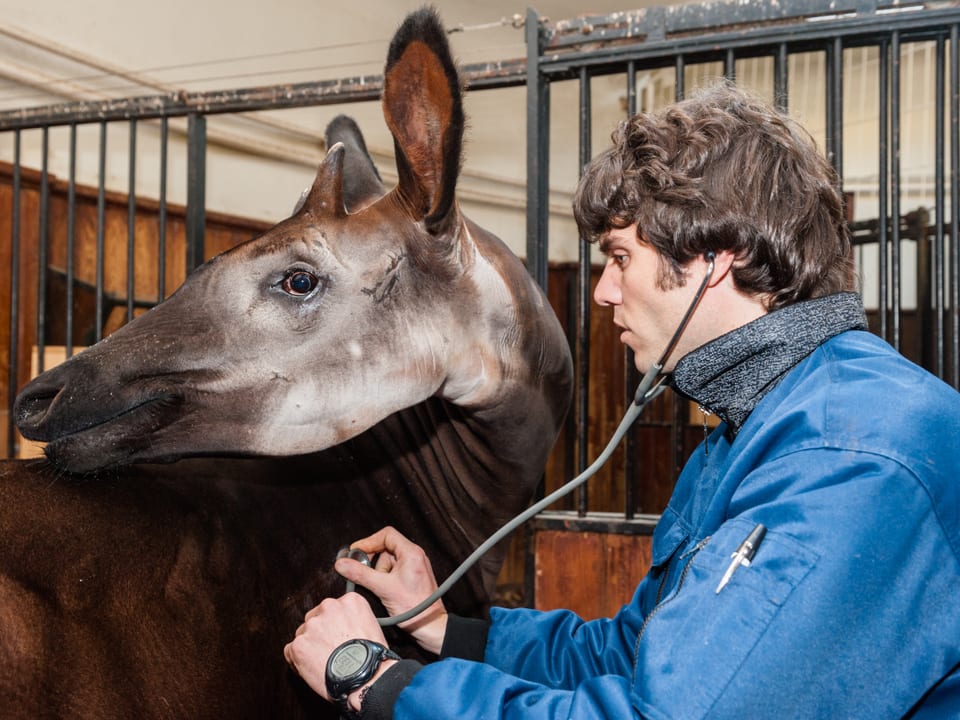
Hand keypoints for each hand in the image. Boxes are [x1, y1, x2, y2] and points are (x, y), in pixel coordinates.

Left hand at [284, 592, 395, 709]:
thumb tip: (340, 627)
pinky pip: (291, 651)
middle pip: (315, 618)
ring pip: (302, 634)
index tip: (337, 635)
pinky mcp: (298, 645)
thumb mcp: (370, 625)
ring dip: (309, 646)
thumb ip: (351, 619)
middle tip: (330, 650)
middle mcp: (328, 607)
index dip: (333, 625)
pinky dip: (298, 661)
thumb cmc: (372, 657)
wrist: (365, 677)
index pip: (331, 609)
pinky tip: (313, 668)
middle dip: (320, 634)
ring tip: (324, 662)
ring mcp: (311, 626)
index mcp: (349, 601)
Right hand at [336, 526, 448, 654]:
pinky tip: (386, 590)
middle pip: (385, 548)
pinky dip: (384, 578)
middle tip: (365, 574)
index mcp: (411, 552)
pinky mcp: (411, 577)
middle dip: (374, 562)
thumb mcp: (383, 588)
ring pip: (388, 561)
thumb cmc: (414, 607)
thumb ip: (361, 574)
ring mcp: (413, 566)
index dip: (369, 542)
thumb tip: (342, 564)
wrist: (430, 626)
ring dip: (379, 573)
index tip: (356, 552)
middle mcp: (414, 556)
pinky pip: (393, 571)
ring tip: (382, 587)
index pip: (387, 535)